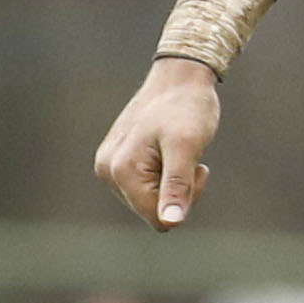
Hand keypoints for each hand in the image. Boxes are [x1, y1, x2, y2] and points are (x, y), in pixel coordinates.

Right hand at [97, 60, 223, 227]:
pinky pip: (146, 187)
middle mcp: (107, 171)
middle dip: (179, 192)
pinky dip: (165, 175)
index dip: (186, 200)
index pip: (158, 219)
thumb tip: (169, 223)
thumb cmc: (187, 109)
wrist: (179, 78)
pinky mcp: (117, 161)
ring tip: (177, 151)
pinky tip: (168, 151)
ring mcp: (109, 166)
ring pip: (151, 201)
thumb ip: (177, 186)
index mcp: (120, 171)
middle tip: (189, 158)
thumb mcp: (187, 148)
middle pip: (153, 212)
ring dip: (173, 183)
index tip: (196, 168)